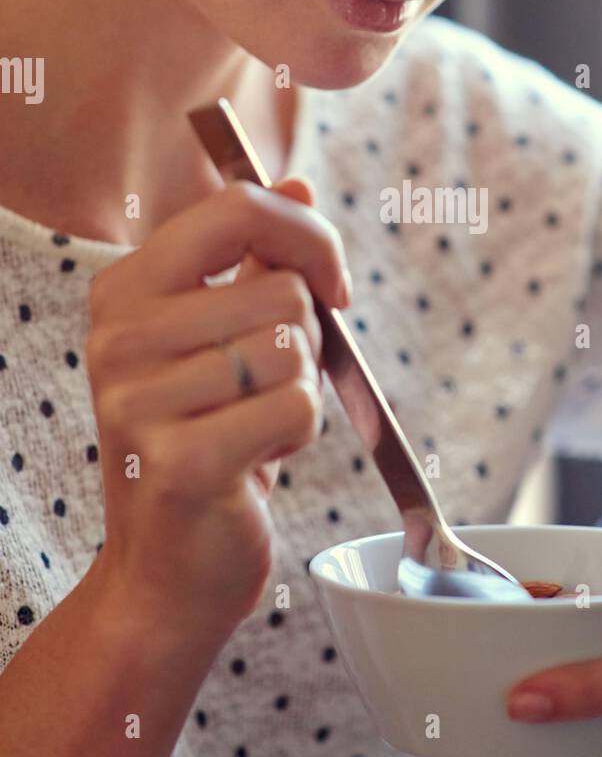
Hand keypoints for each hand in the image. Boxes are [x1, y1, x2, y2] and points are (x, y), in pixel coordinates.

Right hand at [87, 176, 350, 628]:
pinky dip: (299, 437)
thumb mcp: (220, 340)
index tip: (328, 282)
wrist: (165, 573)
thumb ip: (254, 258)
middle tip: (263, 390)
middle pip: (283, 289)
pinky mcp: (179, 461)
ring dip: (299, 394)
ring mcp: (140, 400)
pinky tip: (255, 462)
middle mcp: (119, 337)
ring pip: (295, 350)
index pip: (236, 209)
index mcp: (125, 291)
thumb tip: (297, 183)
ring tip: (252, 427)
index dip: (307, 237)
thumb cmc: (202, 445)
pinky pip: (296, 409)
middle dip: (305, 342)